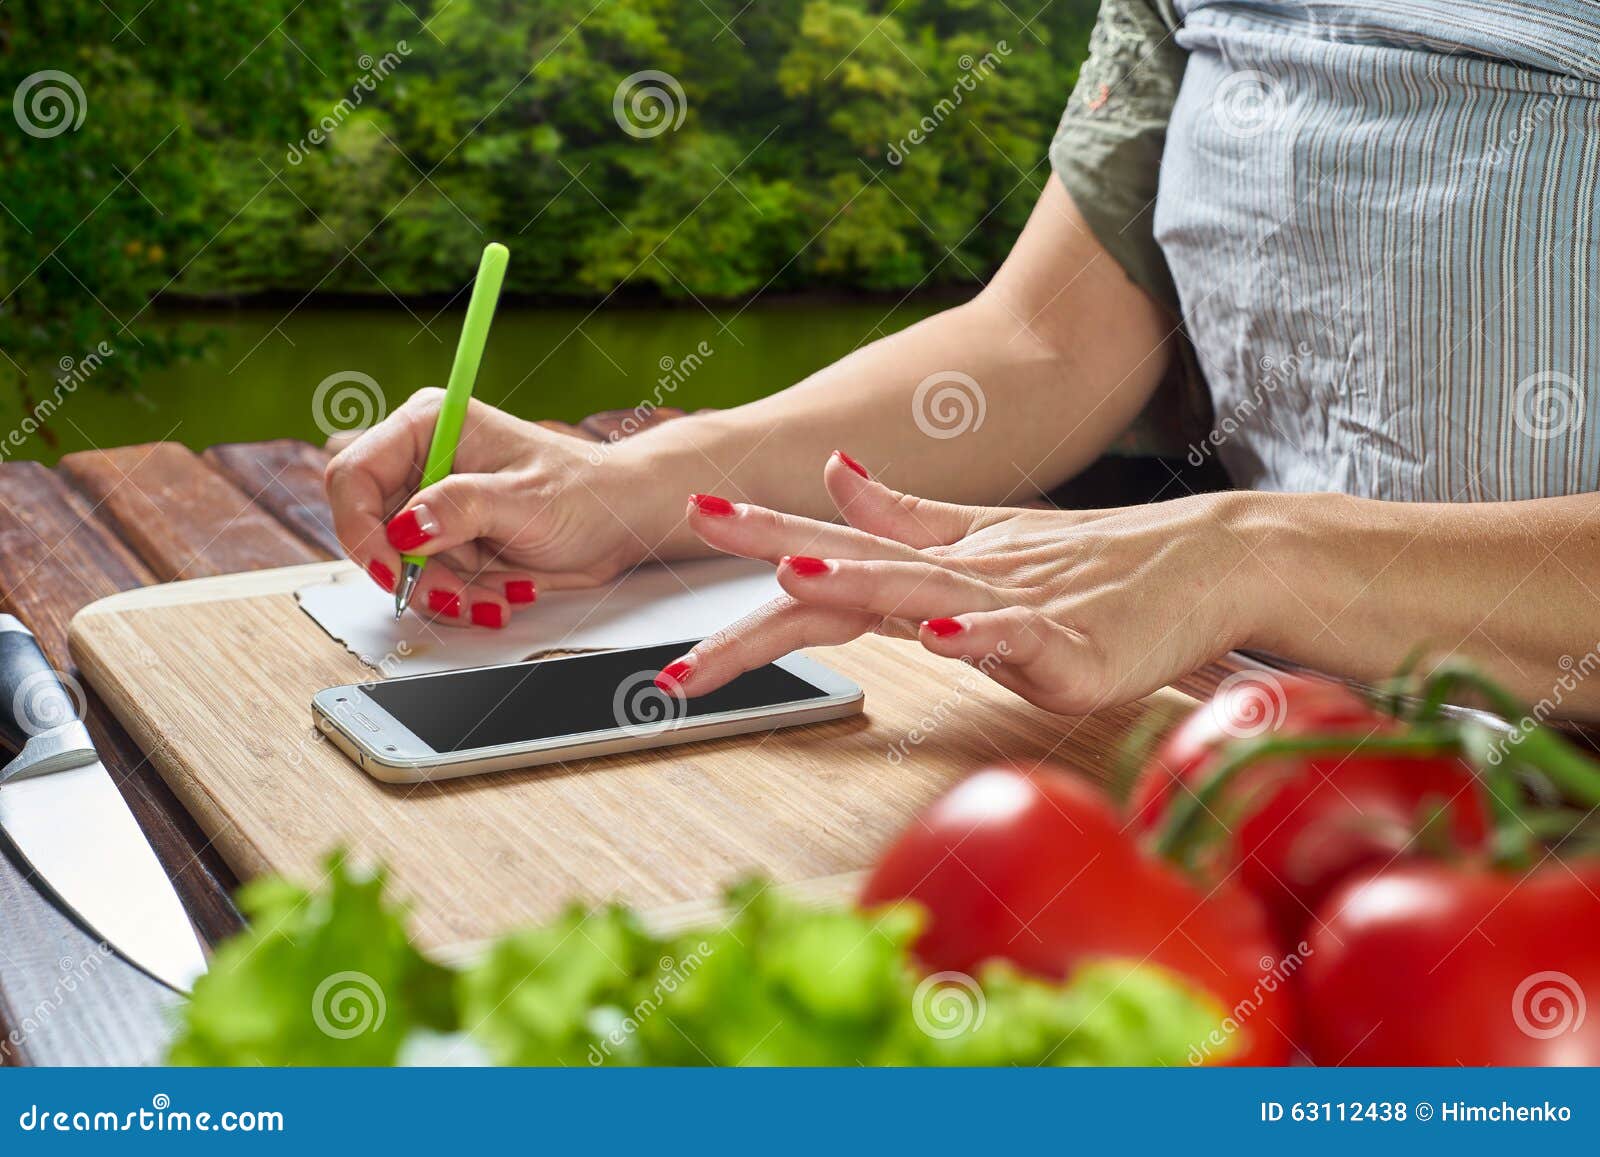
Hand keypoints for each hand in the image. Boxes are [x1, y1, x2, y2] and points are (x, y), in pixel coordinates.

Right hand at [324, 389, 652, 626]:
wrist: (619, 522)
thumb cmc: (585, 493)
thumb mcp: (525, 500)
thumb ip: (461, 508)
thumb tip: (405, 526)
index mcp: (426, 426)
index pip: (353, 475)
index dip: (361, 528)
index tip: (394, 570)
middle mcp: (420, 462)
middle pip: (370, 528)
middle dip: (411, 572)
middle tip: (457, 595)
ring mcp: (431, 506)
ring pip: (399, 565)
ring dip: (443, 593)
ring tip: (499, 597)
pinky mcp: (446, 542)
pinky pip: (426, 582)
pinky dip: (459, 599)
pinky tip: (502, 594)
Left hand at [654, 452, 1268, 712]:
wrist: (1210, 561)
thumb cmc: (1094, 563)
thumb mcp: (986, 540)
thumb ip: (905, 515)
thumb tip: (835, 472)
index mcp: (941, 558)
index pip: (841, 542)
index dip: (769, 527)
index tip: (700, 509)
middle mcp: (966, 574)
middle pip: (860, 566)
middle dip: (779, 552)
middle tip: (707, 521)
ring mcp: (1016, 606)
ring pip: (926, 591)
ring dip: (858, 583)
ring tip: (795, 575)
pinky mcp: (1073, 647)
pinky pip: (1020, 643)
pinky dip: (982, 637)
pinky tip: (943, 634)